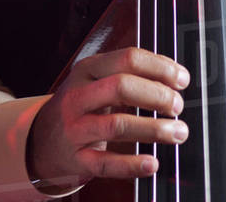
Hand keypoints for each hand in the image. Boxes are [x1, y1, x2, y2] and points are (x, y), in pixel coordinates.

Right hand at [27, 47, 188, 185]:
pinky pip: (106, 163)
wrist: (44, 138)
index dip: (160, 68)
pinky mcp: (77, 158)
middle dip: (157, 96)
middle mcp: (78, 96)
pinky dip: (133, 165)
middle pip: (121, 87)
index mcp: (86, 71)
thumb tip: (173, 75)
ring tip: (178, 132)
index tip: (181, 80)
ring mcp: (75, 127)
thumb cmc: (81, 107)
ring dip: (154, 129)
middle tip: (176, 106)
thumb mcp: (95, 81)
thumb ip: (128, 74)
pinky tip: (152, 163)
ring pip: (116, 125)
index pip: (126, 59)